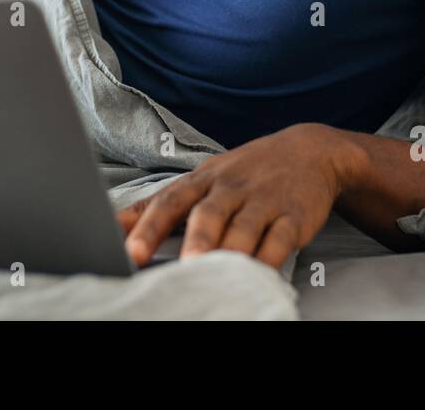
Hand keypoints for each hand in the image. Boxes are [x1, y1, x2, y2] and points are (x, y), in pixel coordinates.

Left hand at [116, 123, 359, 269]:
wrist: (309, 151)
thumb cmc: (245, 172)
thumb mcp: (201, 178)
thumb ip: (160, 203)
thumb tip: (115, 224)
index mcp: (203, 181)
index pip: (170, 201)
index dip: (149, 226)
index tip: (130, 251)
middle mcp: (231, 189)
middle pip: (207, 213)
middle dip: (194, 240)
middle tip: (183, 265)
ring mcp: (264, 201)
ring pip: (243, 227)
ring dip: (229, 250)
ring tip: (216, 273)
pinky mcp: (294, 216)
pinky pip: (280, 238)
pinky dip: (269, 257)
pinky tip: (257, 272)